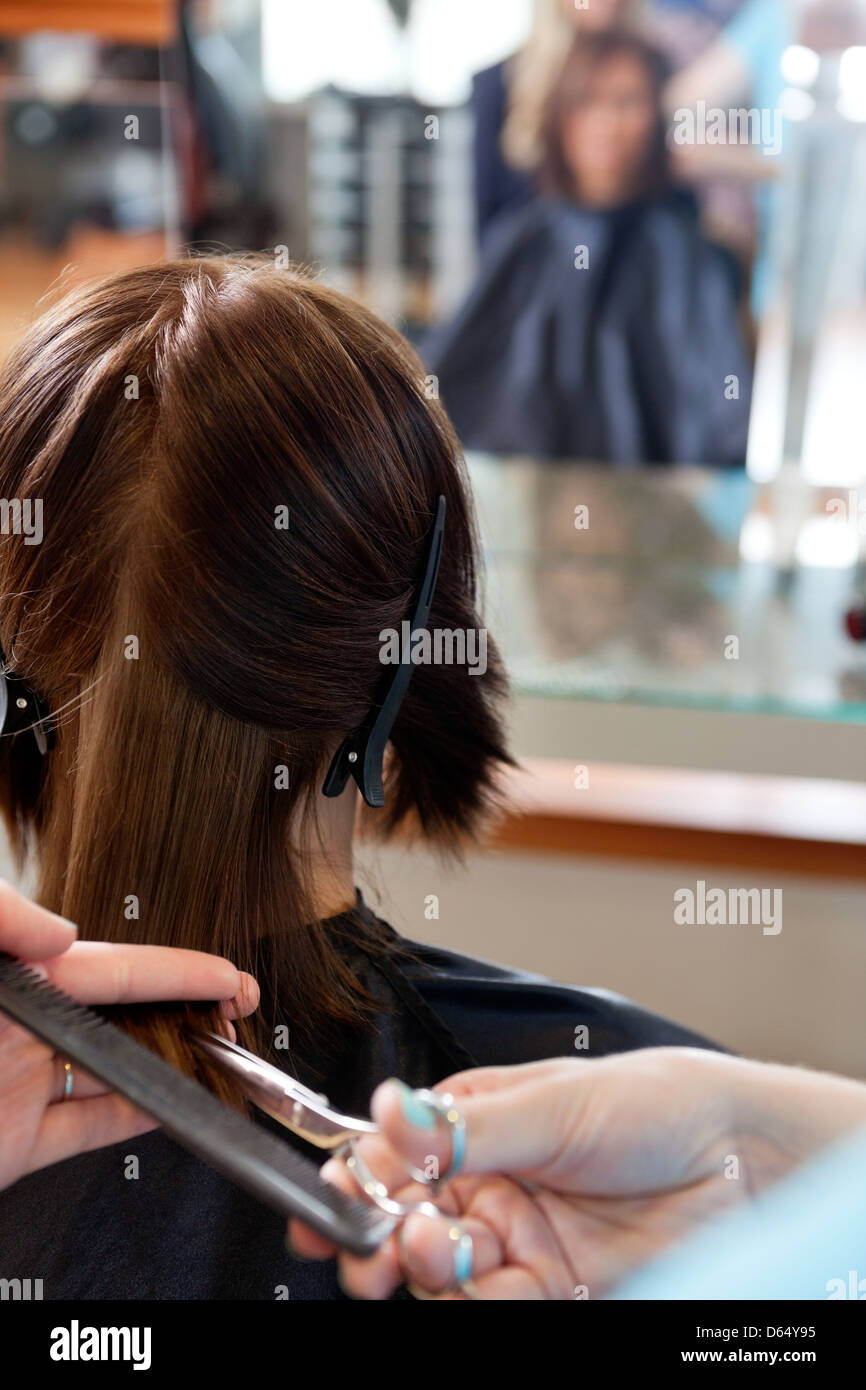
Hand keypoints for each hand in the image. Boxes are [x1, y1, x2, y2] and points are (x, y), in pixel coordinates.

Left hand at [0, 879, 258, 1190]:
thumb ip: (3, 915)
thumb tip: (66, 931)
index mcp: (16, 981)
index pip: (112, 968)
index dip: (179, 970)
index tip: (229, 977)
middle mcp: (25, 1029)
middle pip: (124, 1017)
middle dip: (187, 1011)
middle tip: (238, 1013)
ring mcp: (23, 1086)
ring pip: (115, 1073)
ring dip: (170, 1066)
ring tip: (221, 1061)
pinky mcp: (16, 1145)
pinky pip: (87, 1131)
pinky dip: (133, 1121)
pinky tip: (169, 1110)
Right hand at [290, 1049, 865, 1298]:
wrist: (738, 1162)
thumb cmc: (653, 1103)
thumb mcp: (554, 1105)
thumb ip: (465, 1125)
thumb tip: (385, 1113)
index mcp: (479, 1122)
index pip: (396, 1153)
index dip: (357, 1177)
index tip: (332, 1198)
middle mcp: (490, 1181)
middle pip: (406, 1219)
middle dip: (377, 1235)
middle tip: (368, 1245)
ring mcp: (518, 1238)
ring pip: (442, 1268)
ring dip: (426, 1265)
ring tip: (437, 1250)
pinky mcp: (551, 1288)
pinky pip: (493, 1305)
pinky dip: (477, 1299)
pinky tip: (486, 1278)